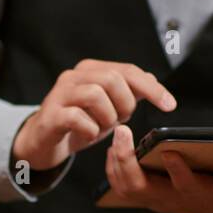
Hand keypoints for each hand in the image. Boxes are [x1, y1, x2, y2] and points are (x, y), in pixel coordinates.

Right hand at [11, 60, 176, 172]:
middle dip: (124, 104)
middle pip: (112, 79)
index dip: (152, 88)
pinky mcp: (50, 115)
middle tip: (120, 121)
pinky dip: (90, 130)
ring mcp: (59, 94)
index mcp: (90, 70)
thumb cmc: (77, 124)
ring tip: (101, 128)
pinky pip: (77, 117)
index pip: (128, 70)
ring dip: (107, 118)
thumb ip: (127, 92)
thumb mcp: (107, 108)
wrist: (42, 143)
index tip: (169, 105)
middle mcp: (74, 76)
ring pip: (95, 95)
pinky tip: (88, 135)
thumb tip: (152, 81)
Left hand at [101, 125, 212, 212]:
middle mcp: (170, 199)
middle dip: (126, 161)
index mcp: (197, 194)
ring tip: (116, 138)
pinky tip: (114, 149)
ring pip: (125, 187)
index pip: (183, 184)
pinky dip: (114, 169)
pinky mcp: (149, 198)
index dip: (176, 169)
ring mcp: (156, 200)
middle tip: (121, 133)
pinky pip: (123, 187)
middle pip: (138, 186)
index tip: (168, 150)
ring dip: (115, 164)